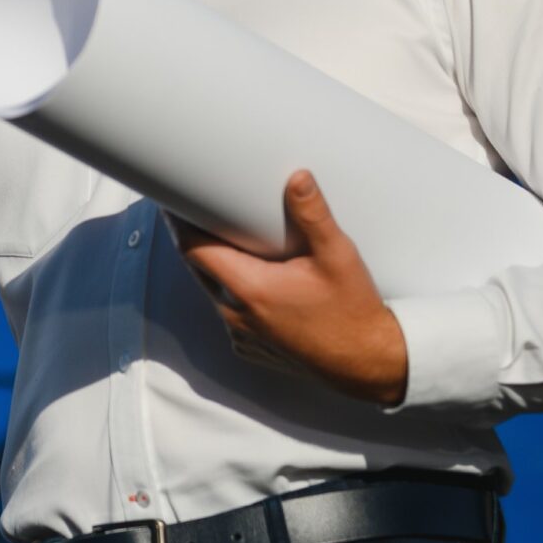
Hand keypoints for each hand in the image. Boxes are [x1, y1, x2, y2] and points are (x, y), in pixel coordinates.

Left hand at [171, 171, 409, 405]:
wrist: (369, 363)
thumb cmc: (353, 311)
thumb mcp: (337, 256)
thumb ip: (313, 215)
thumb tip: (297, 178)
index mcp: (250, 290)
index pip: (194, 250)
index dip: (179, 223)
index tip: (173, 201)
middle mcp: (238, 315)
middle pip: (198, 268)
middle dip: (194, 238)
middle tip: (196, 209)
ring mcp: (242, 335)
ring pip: (213, 291)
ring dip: (213, 265)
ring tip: (223, 237)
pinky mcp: (251, 347)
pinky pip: (229, 313)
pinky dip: (230, 291)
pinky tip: (250, 276)